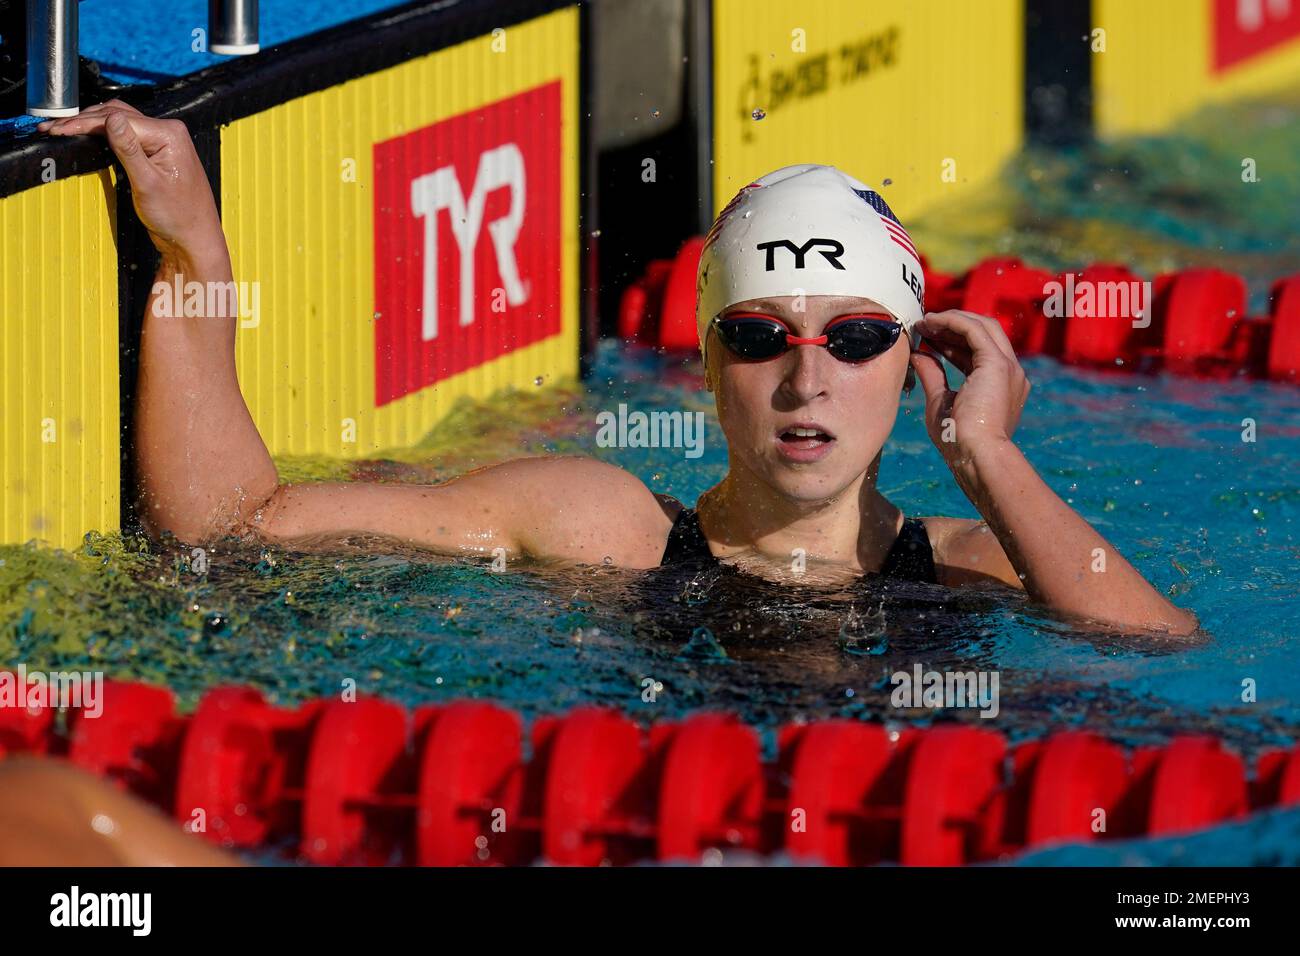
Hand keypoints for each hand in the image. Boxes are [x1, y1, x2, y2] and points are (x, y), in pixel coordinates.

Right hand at [39, 101, 223, 262]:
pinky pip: (126, 135)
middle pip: (117, 115)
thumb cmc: (179, 217)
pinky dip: (103, 134)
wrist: (194, 239)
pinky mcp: (157, 153)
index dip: (83, 123)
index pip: (118, 120)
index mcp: (169, 134)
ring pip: (119, 122)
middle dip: (82, 121)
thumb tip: (111, 120)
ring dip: (90, 124)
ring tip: (62, 130)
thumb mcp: (147, 183)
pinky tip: (86, 136)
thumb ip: (128, 149)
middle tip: (51, 128)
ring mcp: (163, 142)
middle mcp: (168, 132)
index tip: (57, 130)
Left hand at [909, 310, 1030, 469]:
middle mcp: (1010, 372)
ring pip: (982, 326)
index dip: (951, 340)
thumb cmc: (958, 439)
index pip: (977, 351)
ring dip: (952, 320)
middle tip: (924, 324)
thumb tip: (918, 354)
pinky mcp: (998, 364)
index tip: (927, 336)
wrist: (975, 455)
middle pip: (984, 333)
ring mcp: (1008, 367)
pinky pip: (974, 330)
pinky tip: (931, 322)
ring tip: (925, 321)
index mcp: (1000, 384)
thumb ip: (932, 375)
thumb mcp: (940, 401)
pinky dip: (953, 322)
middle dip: (953, 325)